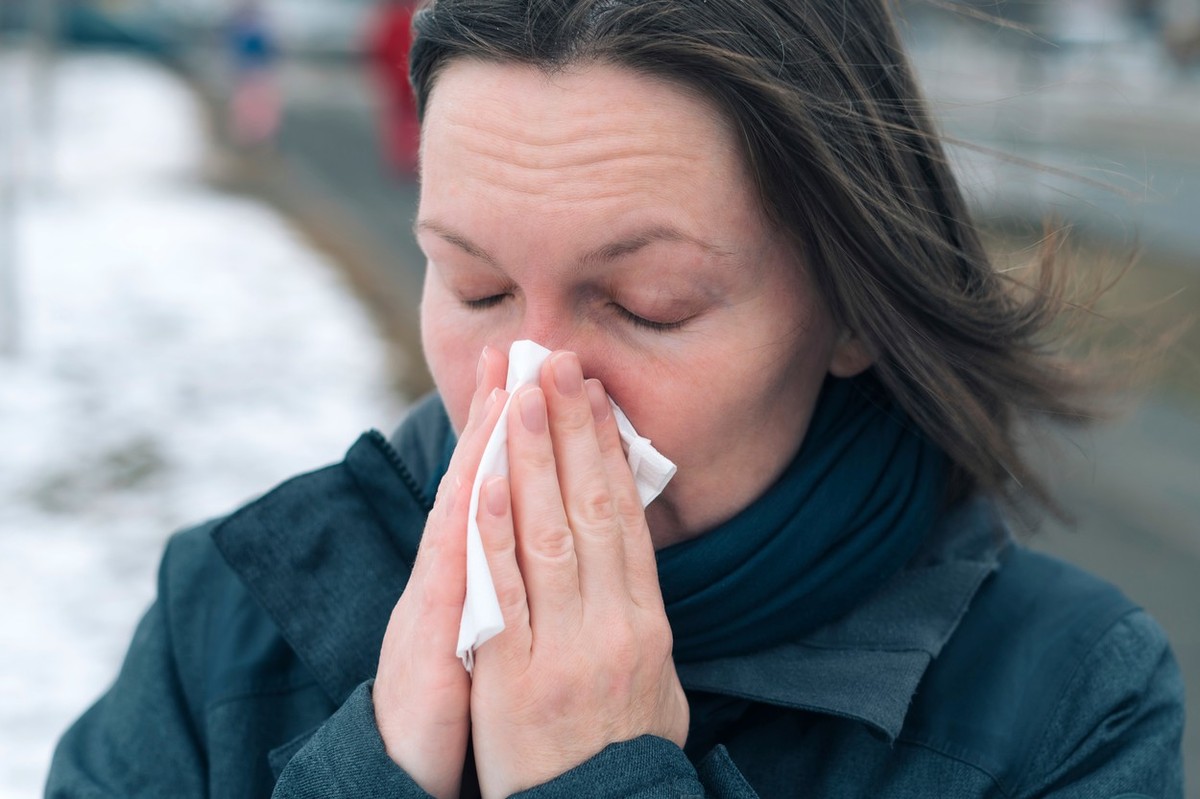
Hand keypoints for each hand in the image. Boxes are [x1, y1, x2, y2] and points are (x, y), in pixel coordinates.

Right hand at [374, 346, 508, 798]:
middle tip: (519, 347)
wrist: (408, 754)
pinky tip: (475, 486)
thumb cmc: (458, 687)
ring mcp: (436, 594)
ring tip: (502, 387)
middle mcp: (453, 567)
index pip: (503, 481)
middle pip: (479, 476)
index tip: (541, 371)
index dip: (521, 427)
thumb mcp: (494, 619)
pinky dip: (465, 531)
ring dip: (482, 447)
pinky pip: (450, 578)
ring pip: (461, 508)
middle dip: (501, 412)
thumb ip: (511, 569)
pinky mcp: (425, 634)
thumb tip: (547, 530)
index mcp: (477, 561)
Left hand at [469, 351, 689, 798]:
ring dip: (535, 458)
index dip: (611, 454)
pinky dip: (495, 530)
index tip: (597, 399)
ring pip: (549, 535)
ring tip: (525, 394)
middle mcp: (614, 627)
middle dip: (574, 432)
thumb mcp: (658, 697)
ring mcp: (565, 649)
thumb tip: (641, 583)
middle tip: (560, 363)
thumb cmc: (622, 761)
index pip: (626, 520)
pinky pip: (504, 591)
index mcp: (648, 627)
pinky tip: (488, 478)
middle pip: (591, 510)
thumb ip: (646, 635)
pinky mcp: (515, 676)